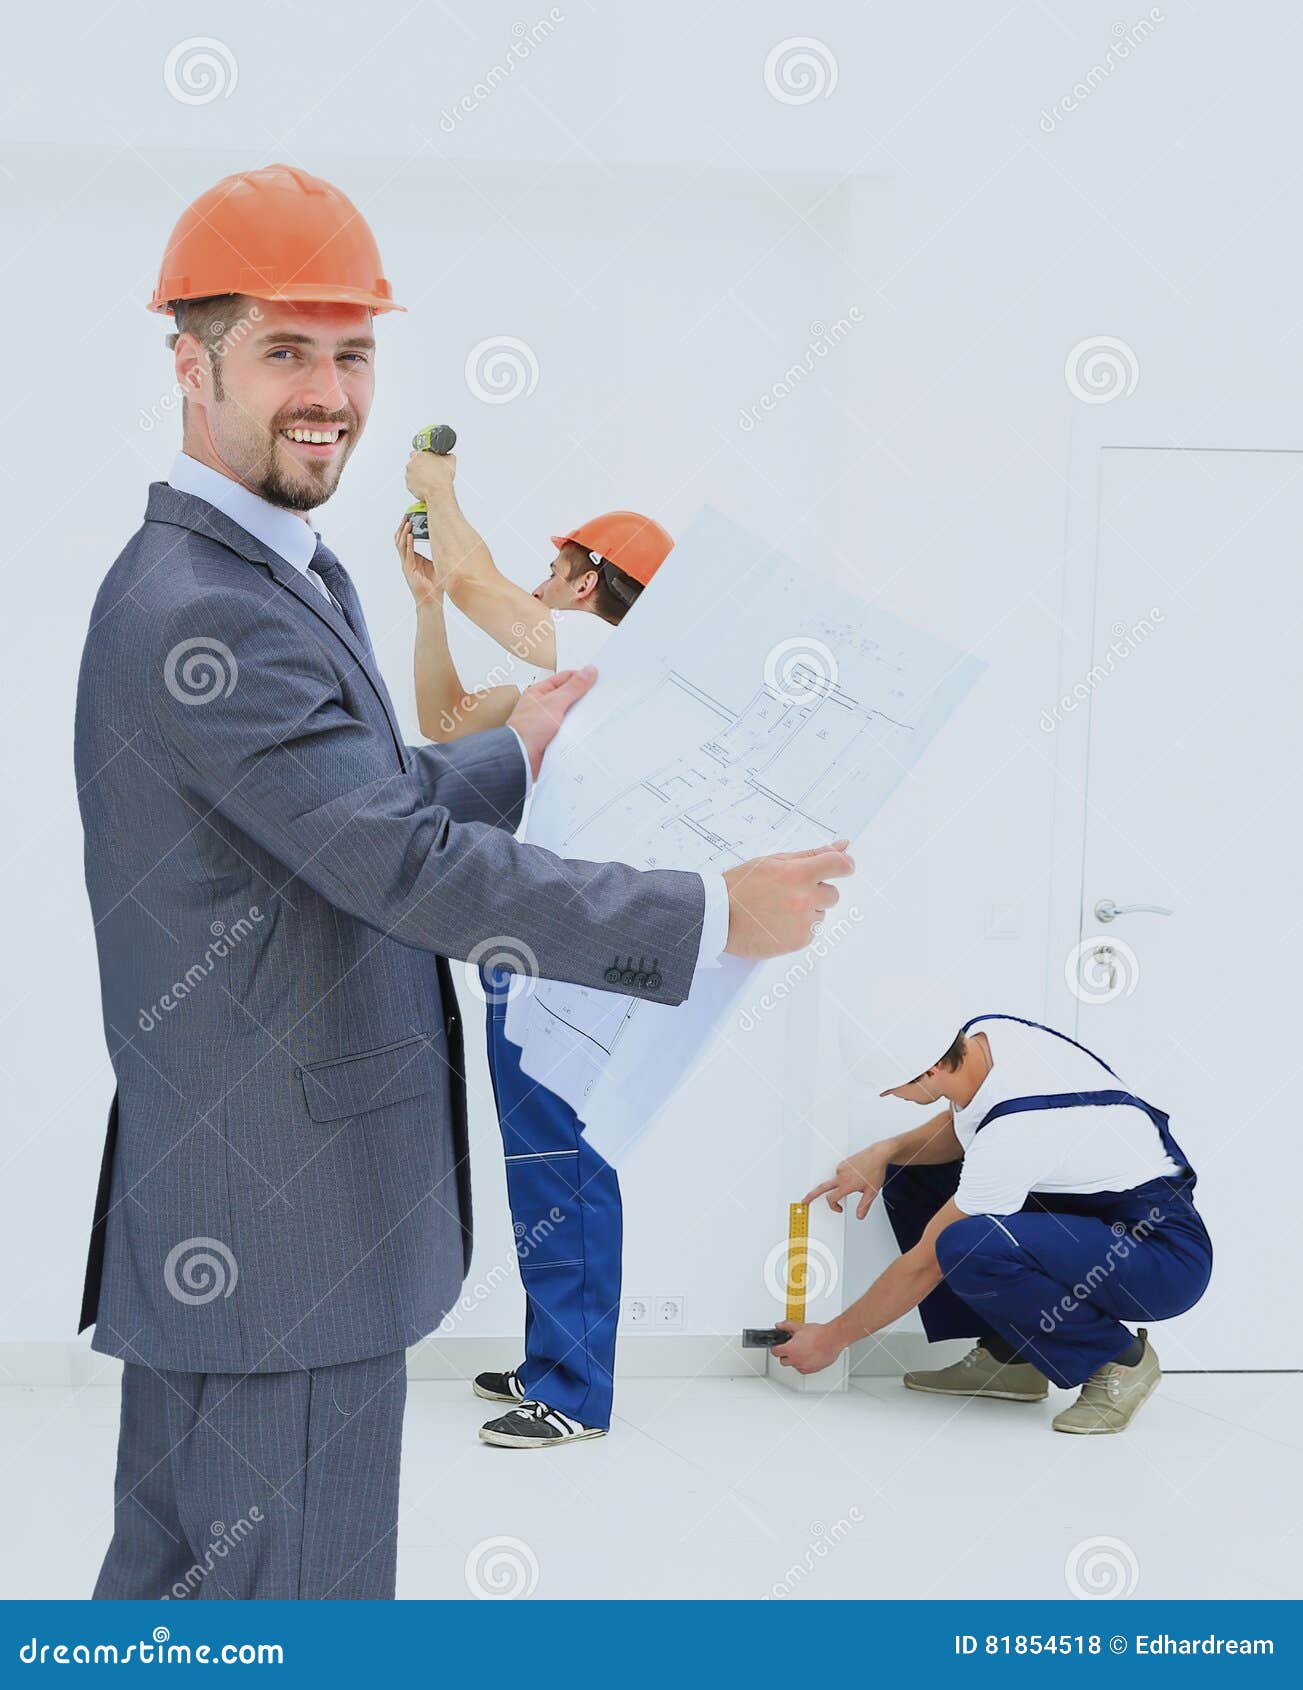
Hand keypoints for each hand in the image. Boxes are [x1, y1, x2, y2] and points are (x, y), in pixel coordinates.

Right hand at [394, 516, 444, 607]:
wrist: (432, 601)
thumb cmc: (435, 584)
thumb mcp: (437, 564)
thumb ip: (438, 552)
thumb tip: (447, 539)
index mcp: (412, 558)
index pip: (406, 540)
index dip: (406, 528)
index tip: (410, 517)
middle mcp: (407, 560)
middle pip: (401, 540)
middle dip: (403, 527)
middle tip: (407, 516)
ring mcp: (406, 565)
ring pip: (401, 545)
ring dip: (404, 533)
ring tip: (408, 522)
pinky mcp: (408, 570)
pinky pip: (407, 554)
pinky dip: (409, 544)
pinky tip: (411, 536)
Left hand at [405, 448, 456, 506]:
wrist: (439, 492)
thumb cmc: (442, 477)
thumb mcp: (450, 461)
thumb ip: (446, 455)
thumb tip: (446, 456)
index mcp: (419, 455)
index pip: (416, 452)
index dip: (422, 457)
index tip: (426, 461)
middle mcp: (411, 464)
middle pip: (413, 463)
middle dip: (419, 467)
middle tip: (428, 471)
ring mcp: (409, 475)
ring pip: (412, 474)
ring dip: (417, 476)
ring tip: (428, 480)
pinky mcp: (408, 485)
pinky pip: (412, 483)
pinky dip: (417, 485)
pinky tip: (425, 486)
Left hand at [507, 666, 596, 778]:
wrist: (521, 758)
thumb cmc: (526, 730)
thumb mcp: (554, 702)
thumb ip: (573, 687)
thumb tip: (587, 672)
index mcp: (539, 692)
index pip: (565, 678)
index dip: (581, 677)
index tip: (597, 679)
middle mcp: (543, 706)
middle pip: (569, 696)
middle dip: (582, 698)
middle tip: (596, 697)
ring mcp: (549, 722)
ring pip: (571, 714)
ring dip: (580, 716)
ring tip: (590, 714)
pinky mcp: (554, 737)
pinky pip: (571, 730)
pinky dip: (578, 730)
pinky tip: (584, 730)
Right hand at [722, 840, 853, 958]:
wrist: (717, 917)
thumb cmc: (741, 887)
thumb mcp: (773, 862)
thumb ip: (811, 855)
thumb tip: (843, 846)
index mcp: (798, 874)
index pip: (840, 865)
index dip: (845, 865)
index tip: (843, 868)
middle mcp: (804, 899)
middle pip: (833, 894)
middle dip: (816, 892)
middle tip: (789, 893)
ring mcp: (803, 923)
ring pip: (820, 914)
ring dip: (806, 911)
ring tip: (777, 910)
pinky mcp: (799, 941)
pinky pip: (810, 932)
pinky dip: (798, 928)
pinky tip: (776, 923)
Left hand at [771, 1319, 844, 1374]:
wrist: (832, 1339)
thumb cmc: (819, 1334)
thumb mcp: (800, 1327)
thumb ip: (787, 1326)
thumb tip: (779, 1326)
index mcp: (790, 1349)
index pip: (775, 1352)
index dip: (776, 1348)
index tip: (778, 1346)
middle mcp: (795, 1360)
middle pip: (783, 1361)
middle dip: (785, 1355)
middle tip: (790, 1348)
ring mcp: (804, 1366)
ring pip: (793, 1365)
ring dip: (794, 1360)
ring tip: (801, 1350)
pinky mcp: (812, 1370)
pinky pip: (803, 1369)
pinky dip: (803, 1364)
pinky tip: (807, 1356)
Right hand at [803, 1147, 886, 1219]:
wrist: (878, 1155)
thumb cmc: (875, 1170)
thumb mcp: (872, 1192)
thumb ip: (864, 1206)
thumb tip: (860, 1216)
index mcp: (846, 1184)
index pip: (831, 1198)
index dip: (833, 1206)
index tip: (839, 1208)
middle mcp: (841, 1175)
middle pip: (821, 1187)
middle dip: (811, 1195)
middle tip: (805, 1200)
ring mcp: (841, 1168)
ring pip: (834, 1180)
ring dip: (838, 1185)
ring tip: (855, 1183)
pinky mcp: (843, 1162)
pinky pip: (839, 1173)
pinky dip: (843, 1177)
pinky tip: (854, 1176)